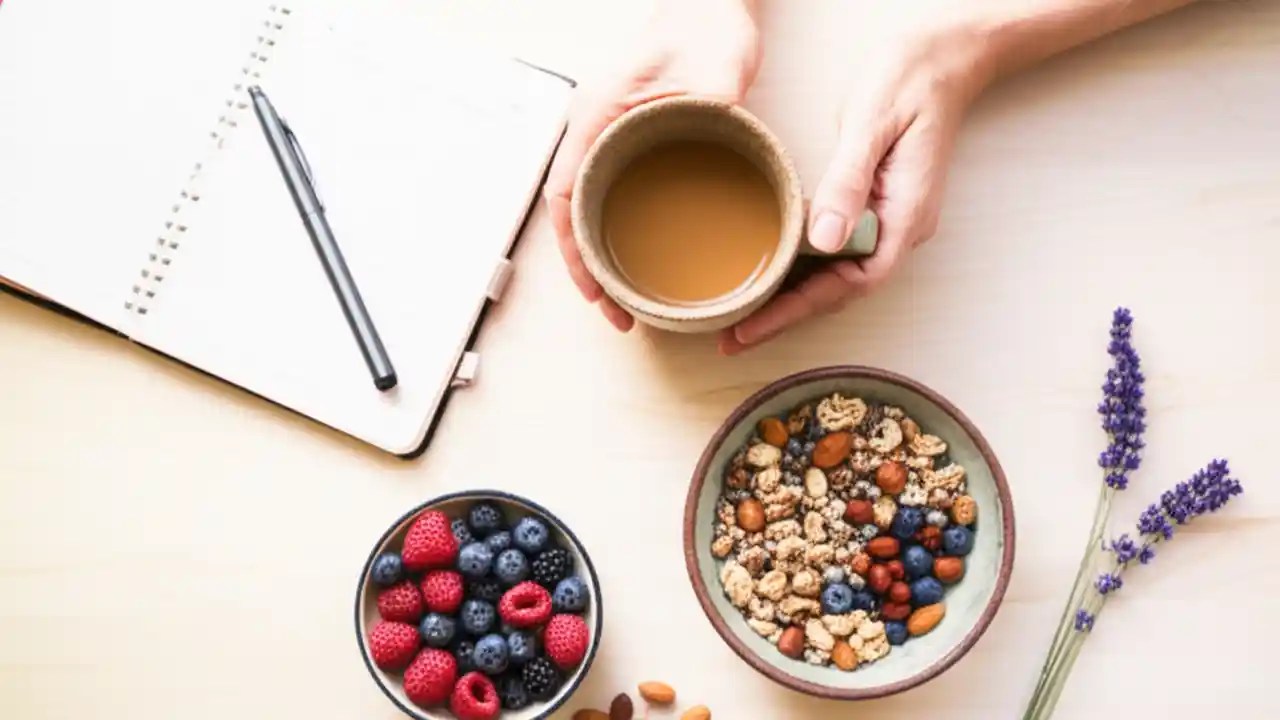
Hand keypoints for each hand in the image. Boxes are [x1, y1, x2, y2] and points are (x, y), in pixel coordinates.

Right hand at [543, 0, 762, 331]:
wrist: (709, 5)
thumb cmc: (703, 26)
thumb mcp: (713, 66)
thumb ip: (712, 99)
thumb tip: (718, 128)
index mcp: (597, 118)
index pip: (568, 196)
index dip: (575, 251)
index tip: (596, 291)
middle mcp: (595, 133)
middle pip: (574, 214)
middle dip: (587, 269)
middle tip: (616, 313)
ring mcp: (610, 139)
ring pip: (590, 210)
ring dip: (601, 256)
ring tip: (626, 300)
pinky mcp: (631, 144)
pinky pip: (612, 197)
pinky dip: (617, 233)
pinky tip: (639, 257)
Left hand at [719, 24, 994, 354]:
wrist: (945, 55)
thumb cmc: (909, 79)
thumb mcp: (872, 124)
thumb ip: (849, 181)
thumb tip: (823, 241)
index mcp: (905, 216)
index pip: (849, 284)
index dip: (798, 312)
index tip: (752, 327)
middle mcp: (900, 228)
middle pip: (839, 292)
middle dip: (786, 318)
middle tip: (732, 338)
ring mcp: (889, 220)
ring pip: (837, 276)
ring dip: (791, 300)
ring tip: (742, 320)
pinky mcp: (876, 206)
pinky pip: (836, 252)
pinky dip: (802, 270)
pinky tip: (771, 275)